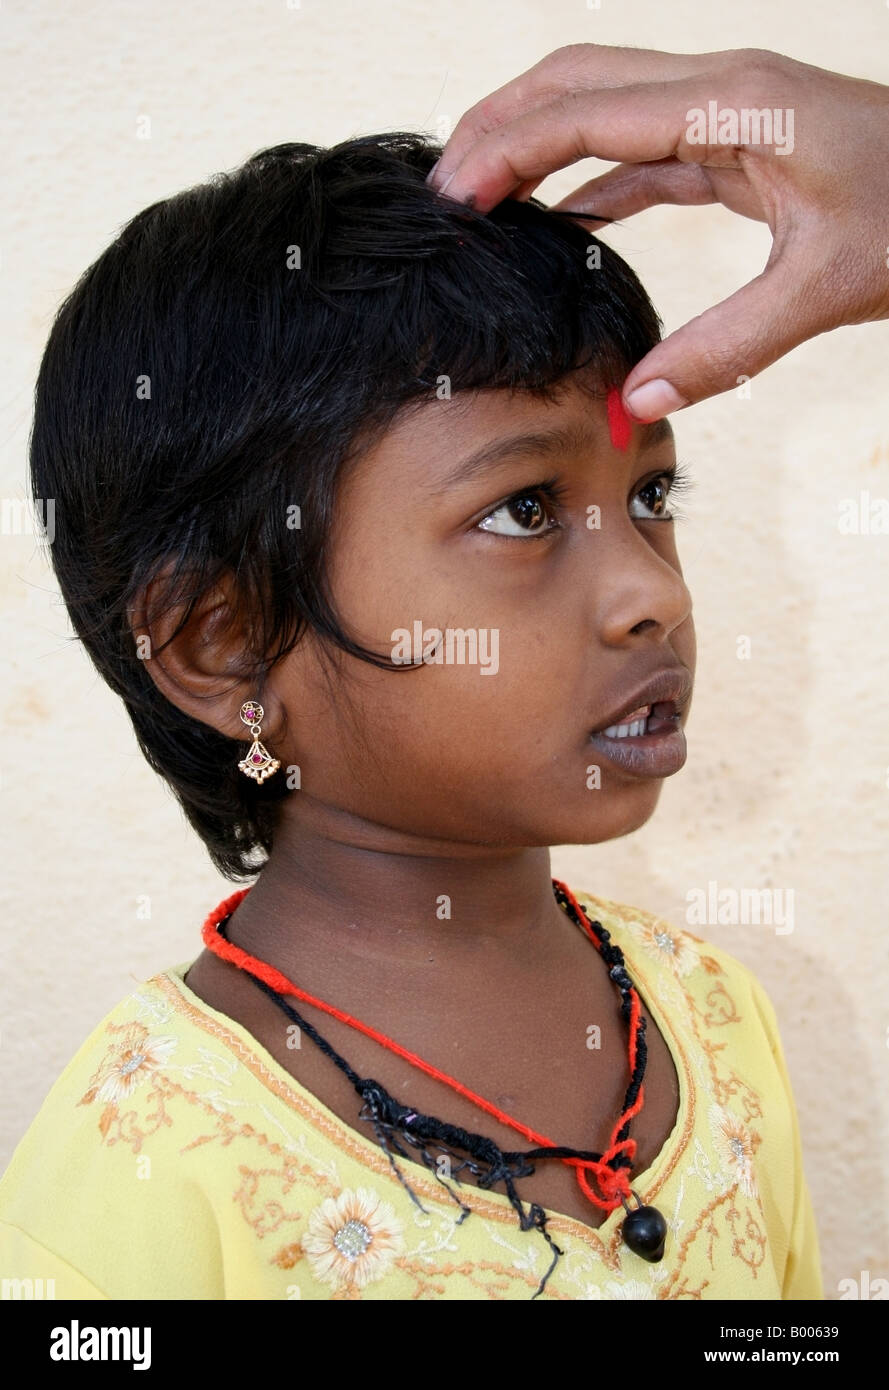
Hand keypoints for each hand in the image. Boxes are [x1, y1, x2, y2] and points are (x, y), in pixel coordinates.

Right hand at [427, 45, 888, 420]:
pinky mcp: (736, 143)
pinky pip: (640, 149)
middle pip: (576, 78)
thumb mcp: (826, 289)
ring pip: (601, 103)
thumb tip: (635, 403)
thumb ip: (727, 349)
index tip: (451, 196)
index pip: (587, 111)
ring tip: (478, 198)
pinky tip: (559, 219)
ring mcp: (727, 110)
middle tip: (439, 187)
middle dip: (498, 122)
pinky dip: (589, 177)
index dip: (508, 149)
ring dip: (535, 141)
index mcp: (733, 103)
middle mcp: (720, 88)